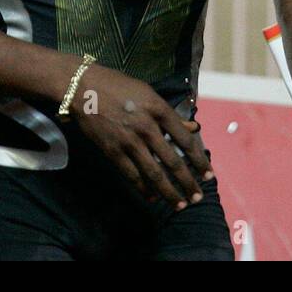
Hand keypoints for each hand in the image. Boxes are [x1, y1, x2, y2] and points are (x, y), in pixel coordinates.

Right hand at [70, 62, 212, 208]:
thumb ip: (170, 114)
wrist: (83, 87)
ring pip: (153, 173)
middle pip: (172, 161)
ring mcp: (128, 141)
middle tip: (197, 197)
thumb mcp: (149, 94)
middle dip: (187, 182)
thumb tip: (193, 128)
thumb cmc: (119, 87)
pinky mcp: (112, 151)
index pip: (186, 140)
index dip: (199, 159)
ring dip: (168, 192)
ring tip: (179, 204)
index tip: (209, 173)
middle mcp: (147, 127)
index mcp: (159, 110)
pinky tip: (152, 197)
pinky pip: (131, 175)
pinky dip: (143, 189)